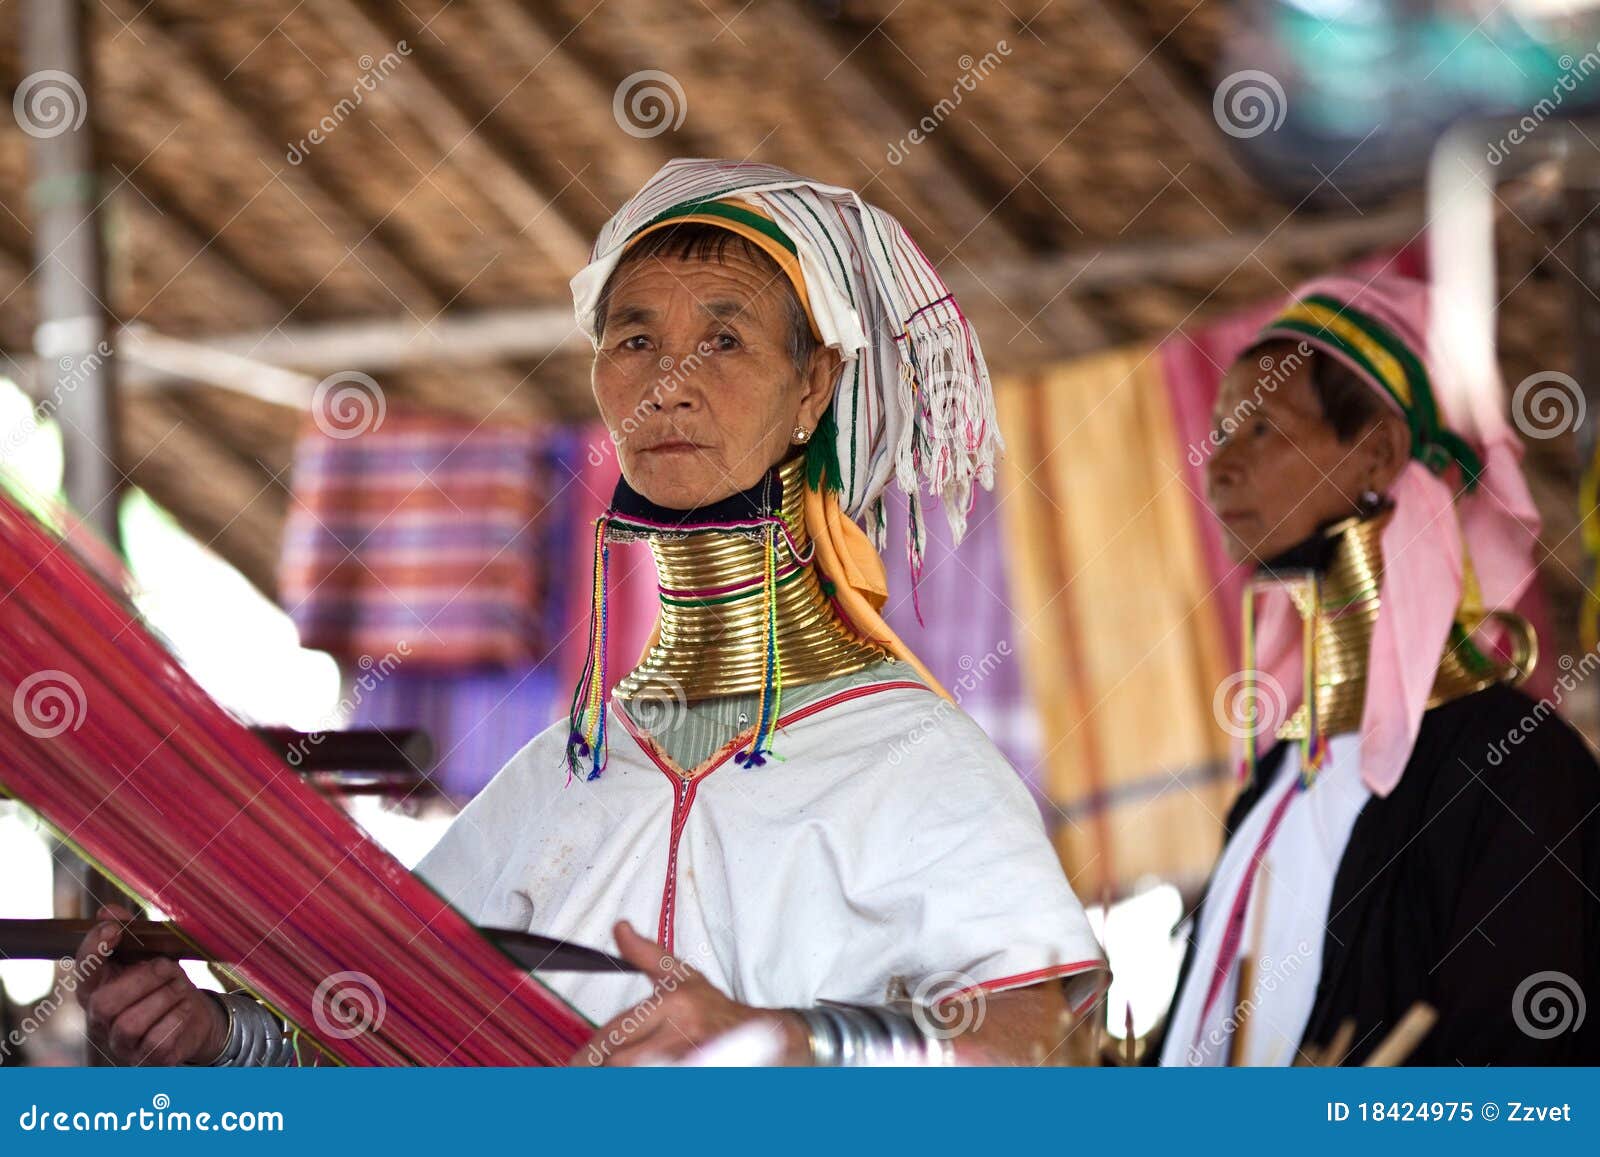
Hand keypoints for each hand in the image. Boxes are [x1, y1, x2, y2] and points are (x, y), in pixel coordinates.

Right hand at [73, 904, 228, 1065]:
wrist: (196, 1017)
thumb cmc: (165, 984)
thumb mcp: (151, 955)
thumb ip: (131, 934)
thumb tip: (107, 911)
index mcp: (96, 992)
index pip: (82, 973)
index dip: (93, 950)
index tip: (114, 928)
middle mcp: (100, 1023)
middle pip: (104, 1004)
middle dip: (141, 979)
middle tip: (166, 966)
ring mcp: (121, 1046)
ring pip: (129, 1024)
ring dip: (163, 998)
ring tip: (180, 988)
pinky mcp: (147, 1062)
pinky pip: (157, 1042)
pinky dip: (177, 1019)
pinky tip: (185, 1009)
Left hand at [574, 921, 807, 1065]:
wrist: (766, 1037)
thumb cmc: (715, 1009)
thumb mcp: (681, 976)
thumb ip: (646, 955)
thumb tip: (620, 928)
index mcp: (673, 1003)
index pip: (614, 1034)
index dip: (588, 1055)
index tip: (573, 1067)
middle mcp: (684, 1031)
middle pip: (622, 1062)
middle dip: (604, 1070)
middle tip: (587, 1076)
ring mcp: (696, 1059)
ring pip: (639, 1075)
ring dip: (623, 1080)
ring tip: (614, 1081)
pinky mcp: (706, 1074)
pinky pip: (664, 1084)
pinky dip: (653, 1085)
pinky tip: (647, 1081)